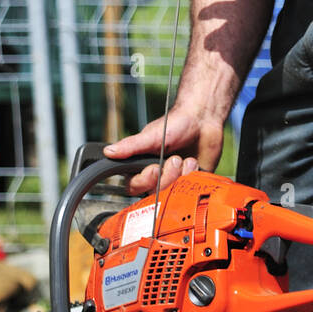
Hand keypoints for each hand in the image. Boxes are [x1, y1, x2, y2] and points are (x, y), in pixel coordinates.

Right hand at [104, 106, 224, 195]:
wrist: (203, 119)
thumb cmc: (176, 123)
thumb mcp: (151, 135)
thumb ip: (131, 146)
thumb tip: (109, 152)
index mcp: (142, 165)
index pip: (135, 186)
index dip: (145, 180)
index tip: (155, 168)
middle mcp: (157, 175)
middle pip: (154, 192)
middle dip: (167, 177)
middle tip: (175, 160)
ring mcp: (174, 179)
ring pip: (172, 192)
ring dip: (180, 175)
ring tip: (186, 159)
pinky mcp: (190, 181)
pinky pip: (189, 190)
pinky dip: (192, 176)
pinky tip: (194, 162)